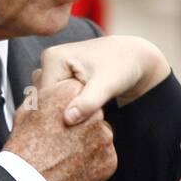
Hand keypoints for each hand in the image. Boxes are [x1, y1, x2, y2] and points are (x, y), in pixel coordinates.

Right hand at [4, 77, 116, 180]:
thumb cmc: (24, 146)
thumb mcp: (27, 110)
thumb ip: (39, 91)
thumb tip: (39, 75)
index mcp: (71, 92)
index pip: (78, 92)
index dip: (68, 106)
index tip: (60, 118)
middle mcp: (93, 111)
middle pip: (92, 113)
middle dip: (81, 124)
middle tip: (62, 138)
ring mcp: (104, 136)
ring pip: (99, 135)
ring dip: (87, 142)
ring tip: (66, 154)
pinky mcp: (110, 158)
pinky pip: (103, 156)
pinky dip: (92, 161)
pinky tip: (74, 165)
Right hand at [39, 37, 170, 123]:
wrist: (135, 59)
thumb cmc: (123, 67)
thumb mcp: (107, 85)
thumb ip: (88, 102)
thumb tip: (67, 119)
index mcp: (52, 58)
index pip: (45, 96)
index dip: (60, 113)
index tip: (81, 121)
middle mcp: (48, 62)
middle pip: (46, 99)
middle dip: (64, 113)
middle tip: (88, 118)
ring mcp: (54, 69)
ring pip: (53, 101)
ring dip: (68, 112)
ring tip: (89, 113)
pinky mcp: (62, 77)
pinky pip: (59, 99)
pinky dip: (72, 108)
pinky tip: (86, 112)